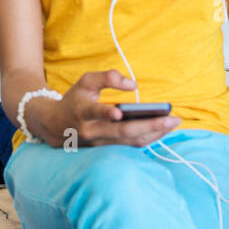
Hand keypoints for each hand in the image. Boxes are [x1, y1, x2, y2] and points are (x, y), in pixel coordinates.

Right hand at [25, 70, 179, 147]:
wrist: (54, 127)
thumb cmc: (74, 100)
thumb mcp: (85, 81)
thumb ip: (107, 77)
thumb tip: (133, 85)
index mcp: (82, 111)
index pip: (93, 112)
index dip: (105, 112)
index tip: (118, 112)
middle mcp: (90, 131)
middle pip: (122, 131)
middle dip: (150, 126)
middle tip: (173, 119)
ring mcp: (99, 144)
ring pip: (129, 142)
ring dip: (154, 134)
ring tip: (173, 123)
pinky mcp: (105, 151)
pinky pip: (130, 146)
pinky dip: (148, 139)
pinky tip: (162, 131)